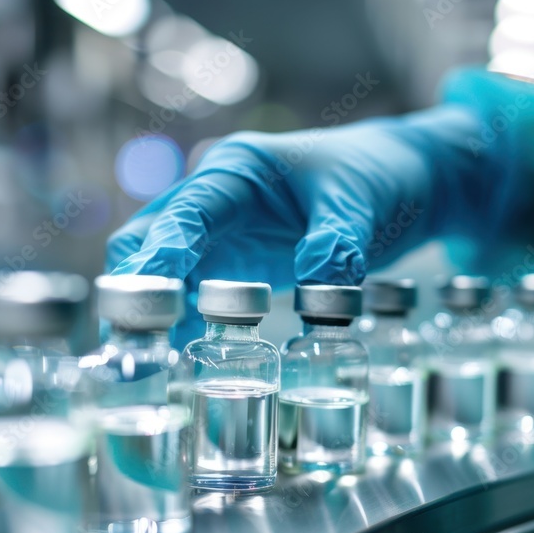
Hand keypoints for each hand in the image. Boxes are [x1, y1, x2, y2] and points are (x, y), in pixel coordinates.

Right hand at [107, 105, 484, 341]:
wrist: (405, 183)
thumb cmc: (377, 174)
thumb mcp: (361, 202)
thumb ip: (338, 241)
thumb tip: (320, 288)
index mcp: (236, 170)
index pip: (185, 213)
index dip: (163, 255)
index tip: (152, 298)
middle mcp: (214, 201)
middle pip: (149, 241)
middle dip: (133, 288)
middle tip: (128, 340)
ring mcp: (220, 235)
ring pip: (161, 273)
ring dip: (147, 313)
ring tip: (138, 362)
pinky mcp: (233, 267)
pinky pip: (193, 298)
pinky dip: (179, 326)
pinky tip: (174, 361)